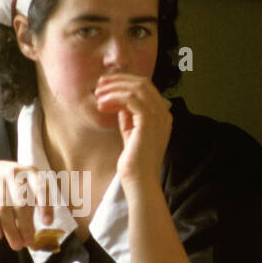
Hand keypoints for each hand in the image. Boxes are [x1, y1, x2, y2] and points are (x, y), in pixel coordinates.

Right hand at [0, 160, 53, 249]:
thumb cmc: (14, 188)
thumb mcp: (29, 190)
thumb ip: (36, 210)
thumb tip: (38, 241)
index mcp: (31, 173)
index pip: (41, 188)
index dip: (45, 206)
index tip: (48, 224)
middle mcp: (14, 173)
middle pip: (21, 203)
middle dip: (26, 226)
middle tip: (29, 243)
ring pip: (4, 207)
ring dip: (11, 229)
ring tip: (17, 246)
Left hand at [94, 73, 171, 187]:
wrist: (139, 181)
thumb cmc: (134, 161)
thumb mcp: (130, 132)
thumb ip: (128, 116)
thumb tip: (119, 101)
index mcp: (162, 115)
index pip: (146, 88)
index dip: (125, 82)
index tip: (105, 86)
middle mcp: (164, 113)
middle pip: (143, 83)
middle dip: (119, 81)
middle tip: (99, 85)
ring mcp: (158, 117)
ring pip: (137, 88)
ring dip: (114, 88)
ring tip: (98, 95)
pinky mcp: (148, 122)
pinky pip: (131, 99)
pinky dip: (114, 97)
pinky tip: (102, 104)